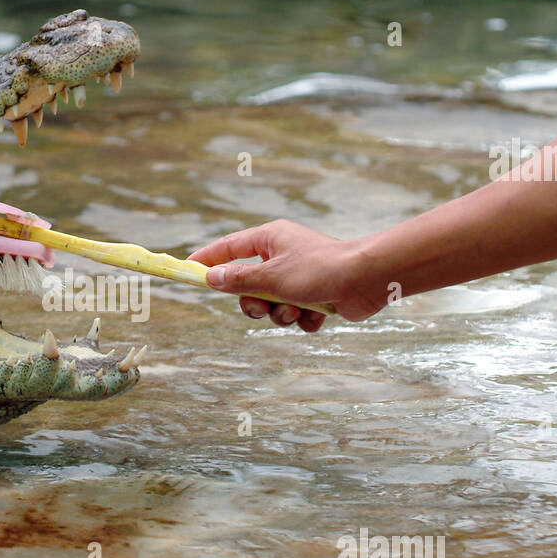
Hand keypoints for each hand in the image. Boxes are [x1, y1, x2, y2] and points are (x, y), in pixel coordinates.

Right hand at [187, 220, 381, 330]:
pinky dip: (304, 318)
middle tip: (260, 307)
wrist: (368, 279)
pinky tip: (318, 313)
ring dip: (281, 313)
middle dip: (254, 302)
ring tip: (297, 309)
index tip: (188, 271)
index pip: (228, 247)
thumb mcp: (271, 276)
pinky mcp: (316, 296)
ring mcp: (300, 277)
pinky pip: (296, 314)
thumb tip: (210, 278)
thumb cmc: (320, 269)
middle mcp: (283, 256)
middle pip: (248, 285)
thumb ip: (238, 279)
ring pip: (272, 304)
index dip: (208, 260)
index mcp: (270, 239)